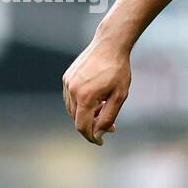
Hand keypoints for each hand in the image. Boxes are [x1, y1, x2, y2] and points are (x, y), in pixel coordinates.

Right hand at [62, 30, 131, 145]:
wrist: (109, 45)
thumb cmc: (118, 70)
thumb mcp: (119, 96)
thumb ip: (108, 117)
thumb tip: (98, 134)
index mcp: (86, 97)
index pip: (82, 126)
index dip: (91, 137)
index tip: (101, 142)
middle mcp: (72, 91)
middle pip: (77, 119)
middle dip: (92, 126)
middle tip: (110, 126)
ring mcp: (67, 83)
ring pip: (73, 109)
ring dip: (87, 115)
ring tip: (104, 109)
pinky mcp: (67, 77)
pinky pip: (71, 98)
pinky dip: (81, 104)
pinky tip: (97, 100)